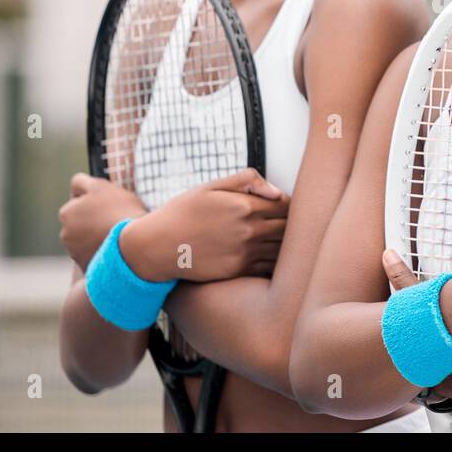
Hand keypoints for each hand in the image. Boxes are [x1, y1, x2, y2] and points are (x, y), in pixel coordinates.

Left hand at [58, 173, 147, 270]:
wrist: (136, 244)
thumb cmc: (120, 210)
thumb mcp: (100, 186)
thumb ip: (81, 182)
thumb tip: (74, 186)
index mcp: (66, 214)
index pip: (78, 204)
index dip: (94, 203)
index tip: (109, 205)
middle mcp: (66, 235)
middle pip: (81, 223)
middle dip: (93, 221)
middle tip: (114, 219)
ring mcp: (76, 254)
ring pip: (87, 241)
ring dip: (98, 237)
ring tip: (118, 235)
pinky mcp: (88, 268)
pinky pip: (96, 257)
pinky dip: (104, 253)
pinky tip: (118, 248)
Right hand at [119, 168, 289, 282]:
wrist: (157, 245)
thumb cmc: (184, 212)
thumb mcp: (211, 186)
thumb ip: (247, 181)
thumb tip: (277, 190)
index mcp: (244, 205)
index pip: (286, 205)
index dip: (290, 205)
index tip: (284, 207)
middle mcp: (248, 230)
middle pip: (289, 227)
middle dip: (294, 224)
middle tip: (292, 224)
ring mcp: (244, 253)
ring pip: (283, 249)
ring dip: (288, 244)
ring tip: (286, 241)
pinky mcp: (238, 271)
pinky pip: (269, 267)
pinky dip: (277, 262)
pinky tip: (273, 258)